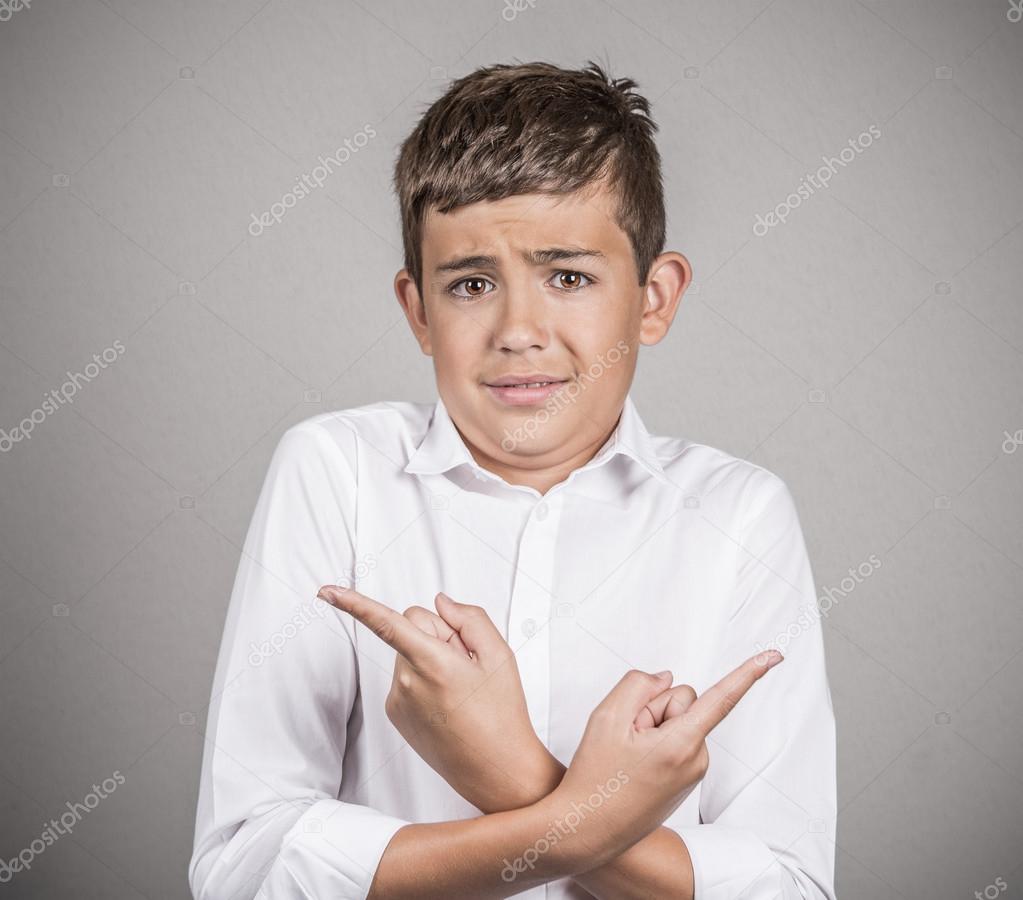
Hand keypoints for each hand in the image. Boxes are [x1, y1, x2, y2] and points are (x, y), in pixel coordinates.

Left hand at [317, 585, 559, 811]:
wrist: (495, 770)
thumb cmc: (502, 714)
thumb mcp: (499, 656)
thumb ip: (469, 618)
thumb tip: (440, 603)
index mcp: (432, 663)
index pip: (386, 623)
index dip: (353, 603)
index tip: (326, 592)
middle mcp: (407, 682)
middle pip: (411, 628)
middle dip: (438, 634)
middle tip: (467, 663)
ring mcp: (397, 701)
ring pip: (408, 652)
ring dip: (431, 657)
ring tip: (460, 688)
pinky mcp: (395, 714)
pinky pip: (405, 677)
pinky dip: (424, 678)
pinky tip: (448, 701)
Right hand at [545, 651, 783, 873]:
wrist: (587, 828)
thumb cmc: (594, 777)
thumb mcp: (606, 717)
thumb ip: (639, 684)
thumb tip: (665, 678)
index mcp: (681, 744)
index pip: (722, 698)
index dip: (749, 672)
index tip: (775, 655)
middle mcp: (696, 760)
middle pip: (683, 702)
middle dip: (653, 707)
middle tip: (625, 737)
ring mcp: (692, 772)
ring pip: (677, 721)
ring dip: (651, 727)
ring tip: (627, 754)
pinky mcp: (685, 779)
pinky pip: (674, 739)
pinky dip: (654, 742)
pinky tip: (633, 762)